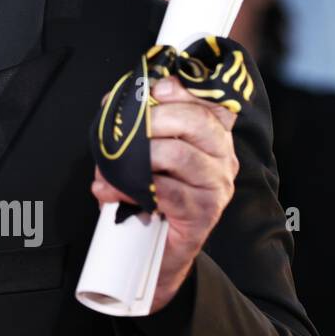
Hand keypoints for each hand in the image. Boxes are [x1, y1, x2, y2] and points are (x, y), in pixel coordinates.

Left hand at [90, 75, 238, 311]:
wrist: (154, 245)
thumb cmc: (147, 190)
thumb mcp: (139, 152)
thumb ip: (133, 126)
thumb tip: (112, 103)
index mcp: (212, 135)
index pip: (212, 103)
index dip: (185, 91)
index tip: (157, 89)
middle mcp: (223, 157)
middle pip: (196, 122)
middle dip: (155, 118)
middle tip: (128, 130)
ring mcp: (216, 186)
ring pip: (180, 154)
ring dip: (140, 156)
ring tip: (117, 166)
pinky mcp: (203, 213)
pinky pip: (167, 191)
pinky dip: (133, 187)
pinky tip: (112, 190)